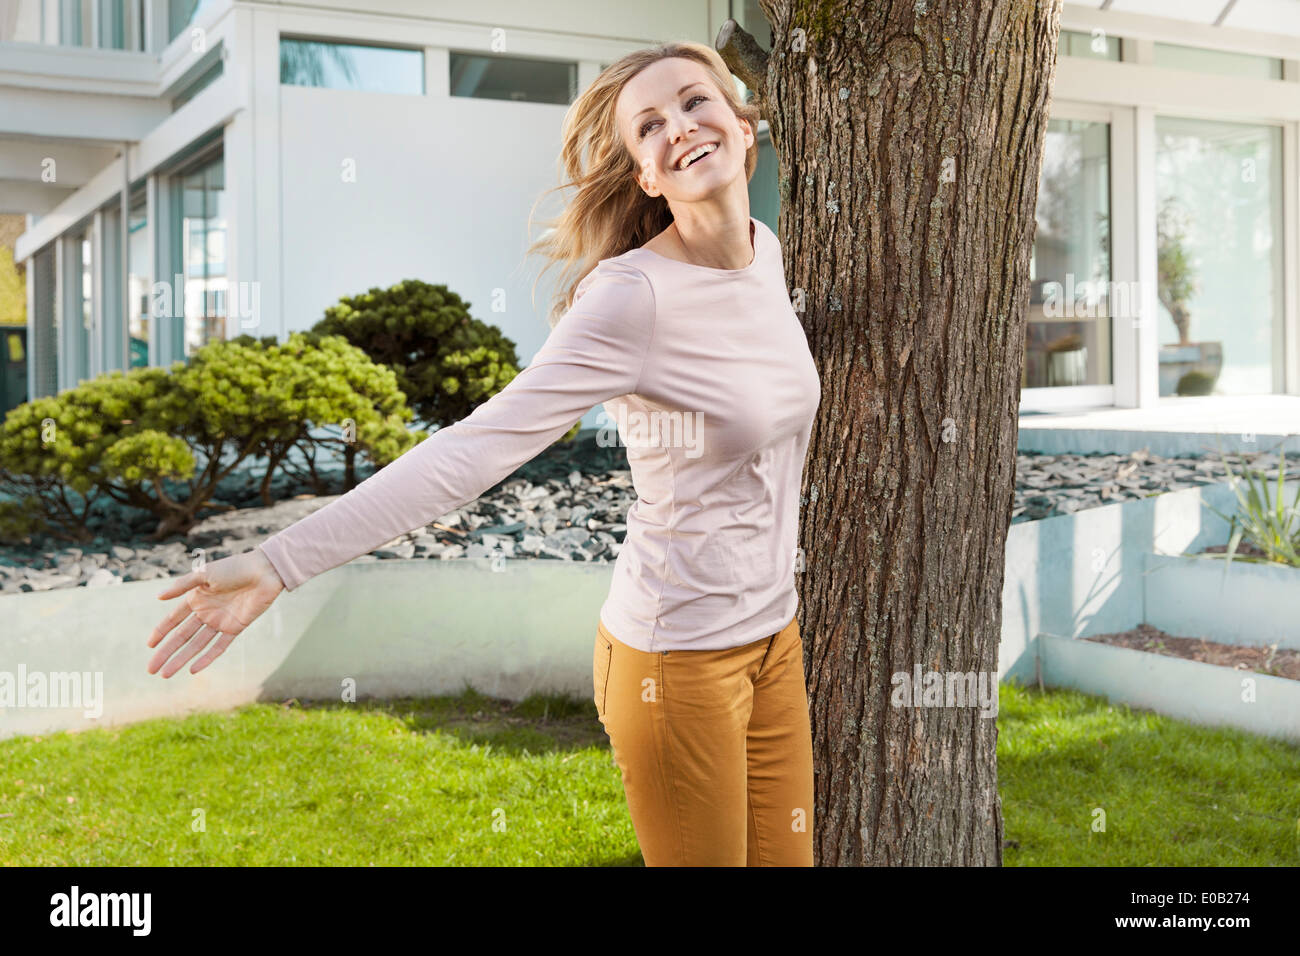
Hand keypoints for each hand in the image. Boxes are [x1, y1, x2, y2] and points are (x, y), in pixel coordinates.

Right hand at [147, 547, 285, 677]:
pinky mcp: (236, 627)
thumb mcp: (205, 574)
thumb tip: (158, 597)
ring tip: (165, 674)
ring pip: (196, 645)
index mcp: (196, 598)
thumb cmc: (235, 567)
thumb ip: (182, 585)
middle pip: (181, 636)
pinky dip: (207, 658)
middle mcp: (206, 612)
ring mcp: (220, 621)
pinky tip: (193, 669)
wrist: (265, 570)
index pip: (173, 620)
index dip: (161, 632)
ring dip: (181, 659)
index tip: (149, 646)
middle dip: (166, 652)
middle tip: (151, 669)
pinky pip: (219, 646)